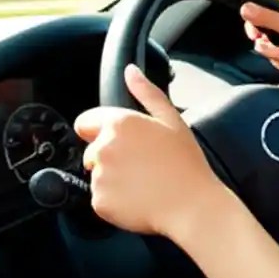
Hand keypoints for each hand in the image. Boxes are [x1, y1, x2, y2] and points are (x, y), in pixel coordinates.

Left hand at [74, 64, 223, 237]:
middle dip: (111, 157)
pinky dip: (115, 201)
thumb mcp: (172, 120)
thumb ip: (147, 92)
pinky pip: (100, 199)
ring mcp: (100, 176)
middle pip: (92, 151)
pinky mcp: (100, 201)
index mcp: (120, 123)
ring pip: (97, 176)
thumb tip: (130, 71)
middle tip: (142, 166)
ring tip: (143, 183)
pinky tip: (138, 198)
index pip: (86, 122)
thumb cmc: (187, 164)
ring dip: (113, 180)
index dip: (101, 131)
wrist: (192, 206)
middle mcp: (104, 147)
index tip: (124, 143)